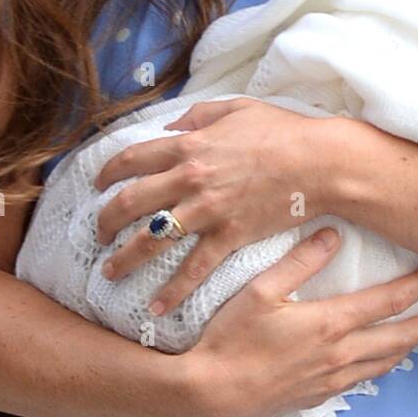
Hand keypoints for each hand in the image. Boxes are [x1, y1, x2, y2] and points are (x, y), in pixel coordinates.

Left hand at [93, 97, 327, 312]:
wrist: (319, 163)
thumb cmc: (283, 131)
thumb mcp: (237, 108)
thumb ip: (200, 115)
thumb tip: (173, 125)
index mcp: (188, 146)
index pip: (132, 160)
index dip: (108, 173)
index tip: (98, 185)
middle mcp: (189, 179)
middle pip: (130, 203)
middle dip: (105, 221)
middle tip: (98, 234)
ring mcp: (207, 211)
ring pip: (151, 239)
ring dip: (124, 258)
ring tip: (109, 272)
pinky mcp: (229, 237)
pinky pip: (193, 269)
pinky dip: (172, 291)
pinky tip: (156, 308)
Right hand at [185, 229, 417, 416]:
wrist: (209, 393)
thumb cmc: (230, 337)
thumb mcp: (260, 290)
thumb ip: (300, 261)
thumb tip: (332, 233)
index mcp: (330, 324)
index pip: (390, 301)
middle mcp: (340, 355)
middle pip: (399, 337)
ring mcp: (331, 380)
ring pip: (384, 363)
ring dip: (409, 347)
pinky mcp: (317, 397)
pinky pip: (362, 380)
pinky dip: (381, 366)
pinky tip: (382, 363)